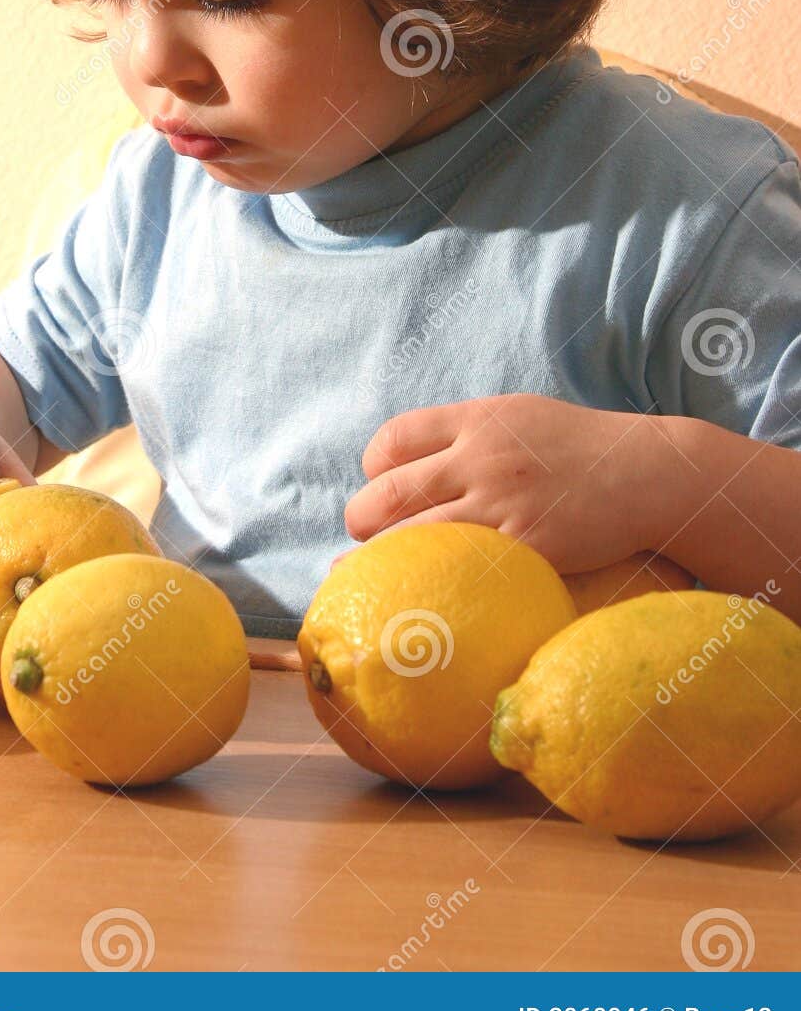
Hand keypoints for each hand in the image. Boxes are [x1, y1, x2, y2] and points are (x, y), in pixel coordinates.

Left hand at [342, 393, 665, 573]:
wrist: (648, 474)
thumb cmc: (579, 448)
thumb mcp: (518, 416)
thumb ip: (465, 433)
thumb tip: (409, 460)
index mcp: (477, 420)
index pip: (391, 441)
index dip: (374, 468)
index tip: (382, 484)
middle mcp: (482, 458)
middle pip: (386, 493)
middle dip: (362, 521)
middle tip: (367, 536)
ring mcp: (502, 505)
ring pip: (412, 538)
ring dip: (385, 559)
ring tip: (380, 573)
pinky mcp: (526, 547)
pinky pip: (460, 569)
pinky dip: (435, 582)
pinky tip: (426, 594)